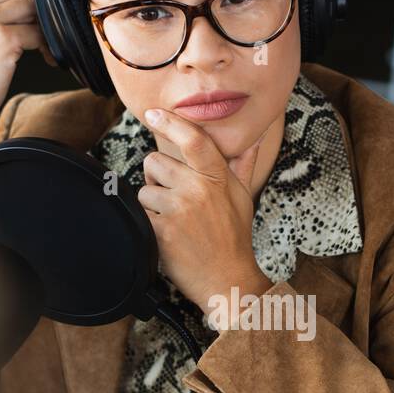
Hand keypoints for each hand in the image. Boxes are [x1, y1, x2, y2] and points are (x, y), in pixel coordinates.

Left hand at [137, 108, 275, 314]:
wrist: (227, 279)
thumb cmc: (234, 238)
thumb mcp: (243, 198)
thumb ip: (243, 165)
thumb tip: (254, 138)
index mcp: (217, 178)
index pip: (194, 140)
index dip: (172, 122)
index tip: (154, 113)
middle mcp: (198, 190)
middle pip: (155, 162)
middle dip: (158, 178)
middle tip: (174, 199)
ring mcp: (179, 210)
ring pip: (144, 189)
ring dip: (152, 204)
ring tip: (173, 221)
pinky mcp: (162, 230)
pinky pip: (140, 212)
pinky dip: (147, 223)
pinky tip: (166, 235)